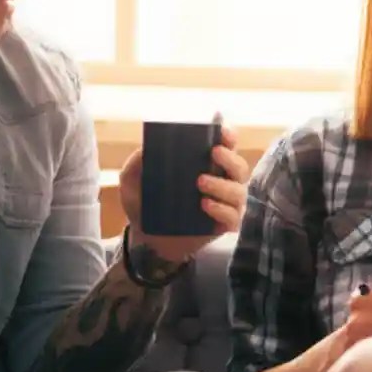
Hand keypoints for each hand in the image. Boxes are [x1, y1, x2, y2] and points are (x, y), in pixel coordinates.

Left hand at [120, 116, 250, 263]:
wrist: (146, 239)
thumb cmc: (145, 204)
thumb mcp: (132, 183)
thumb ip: (135, 165)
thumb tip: (145, 150)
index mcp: (206, 164)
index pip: (227, 146)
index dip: (229, 136)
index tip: (223, 132)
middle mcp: (222, 181)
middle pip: (239, 167)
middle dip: (229, 158)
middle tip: (213, 153)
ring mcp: (225, 204)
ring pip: (238, 192)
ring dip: (222, 185)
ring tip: (200, 183)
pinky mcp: (223, 225)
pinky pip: (233, 217)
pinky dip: (222, 210)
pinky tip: (205, 205)